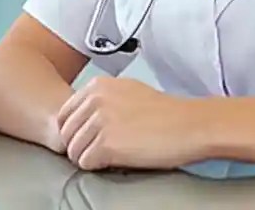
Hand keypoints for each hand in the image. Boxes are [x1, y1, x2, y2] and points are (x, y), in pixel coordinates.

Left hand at [56, 76, 207, 170]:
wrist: (190, 125)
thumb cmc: (166, 113)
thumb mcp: (128, 91)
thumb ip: (103, 99)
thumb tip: (84, 117)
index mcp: (97, 86)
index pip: (64, 114)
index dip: (74, 131)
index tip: (88, 139)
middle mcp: (95, 100)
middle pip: (66, 133)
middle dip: (79, 145)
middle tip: (98, 152)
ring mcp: (100, 122)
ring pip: (73, 150)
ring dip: (88, 157)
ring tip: (108, 157)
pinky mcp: (107, 144)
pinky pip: (85, 162)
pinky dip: (97, 167)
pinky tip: (114, 161)